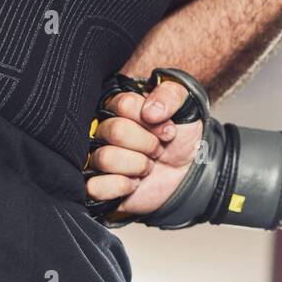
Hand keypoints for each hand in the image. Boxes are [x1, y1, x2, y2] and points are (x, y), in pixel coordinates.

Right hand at [84, 76, 201, 221]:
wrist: (187, 174)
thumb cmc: (181, 139)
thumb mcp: (186, 108)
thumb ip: (171, 95)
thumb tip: (150, 112)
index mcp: (121, 108)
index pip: (125, 104)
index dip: (152, 120)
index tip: (169, 130)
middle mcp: (104, 130)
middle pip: (115, 130)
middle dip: (147, 144)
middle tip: (158, 149)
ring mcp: (97, 157)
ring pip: (105, 158)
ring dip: (137, 165)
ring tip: (148, 166)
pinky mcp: (97, 185)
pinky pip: (94, 186)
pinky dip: (121, 186)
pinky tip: (134, 183)